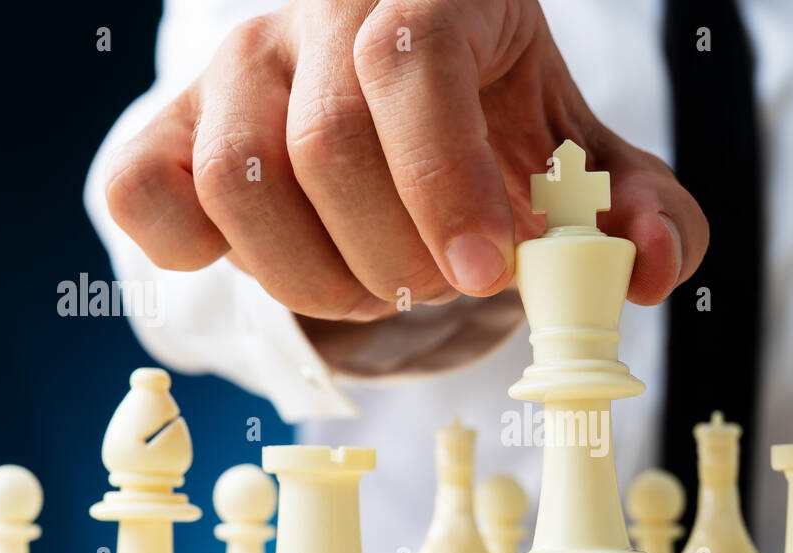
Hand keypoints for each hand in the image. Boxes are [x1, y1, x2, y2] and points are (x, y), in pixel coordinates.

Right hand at [104, 0, 707, 321]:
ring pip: (236, 185)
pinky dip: (199, 255)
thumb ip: (643, 212)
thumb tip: (648, 273)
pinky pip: (145, 194)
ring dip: (317, 278)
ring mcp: (232, 66)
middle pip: (323, 147)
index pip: (408, 60)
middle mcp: (313, 15)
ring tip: (376, 283)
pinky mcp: (170, 121)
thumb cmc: (494, 120)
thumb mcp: (584, 158)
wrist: (403, 86)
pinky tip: (282, 259)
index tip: (487, 273)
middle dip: (393, 257)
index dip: (444, 180)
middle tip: (436, 285)